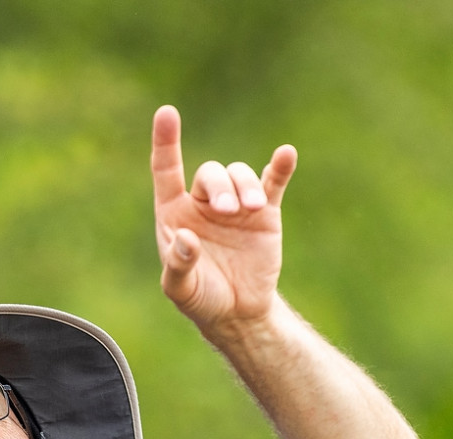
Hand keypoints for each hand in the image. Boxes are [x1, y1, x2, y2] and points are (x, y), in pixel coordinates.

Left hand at [151, 103, 296, 333]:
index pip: (166, 169)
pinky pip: (274, 182)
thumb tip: (186, 238)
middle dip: (220, 186)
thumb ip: (178, 264)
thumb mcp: (181, 289)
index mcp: (174, 213)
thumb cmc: (200, 298)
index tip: (166, 113)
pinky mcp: (265, 212)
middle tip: (229, 211)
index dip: (166, 142)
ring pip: (240, 175)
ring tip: (249, 209)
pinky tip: (286, 154)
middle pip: (210, 173)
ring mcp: (236, 204)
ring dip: (245, 187)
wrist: (237, 312)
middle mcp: (204, 202)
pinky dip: (281, 167)